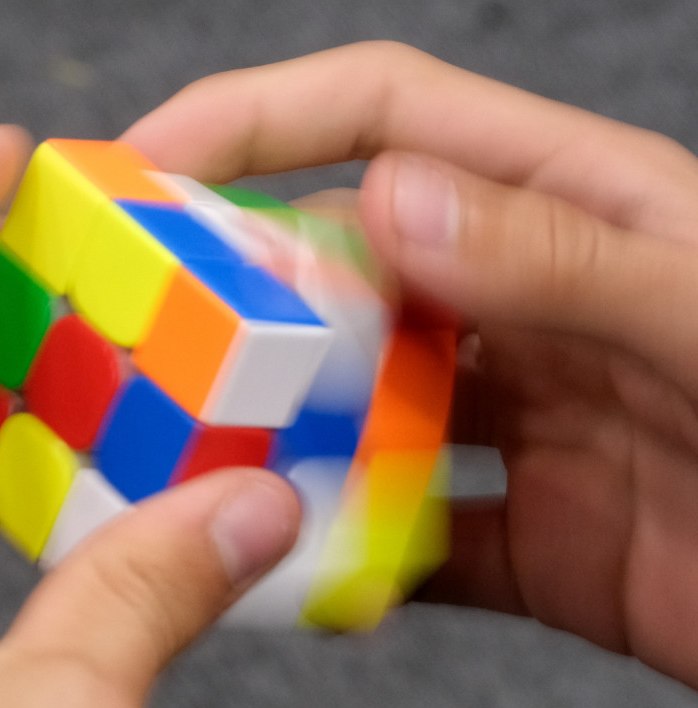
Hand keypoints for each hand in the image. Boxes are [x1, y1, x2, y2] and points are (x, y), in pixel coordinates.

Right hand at [124, 41, 697, 689]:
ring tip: (212, 473)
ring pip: (363, 414)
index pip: (387, 118)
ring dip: (285, 442)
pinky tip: (313, 573)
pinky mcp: (536, 539)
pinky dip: (353, 559)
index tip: (147, 165)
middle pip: (349, 275)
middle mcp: (533, 307)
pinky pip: (411, 539)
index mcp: (577, 211)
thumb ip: (570, 259)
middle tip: (157, 349)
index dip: (255, 122)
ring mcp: (528, 425)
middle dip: (245, 303)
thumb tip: (392, 204)